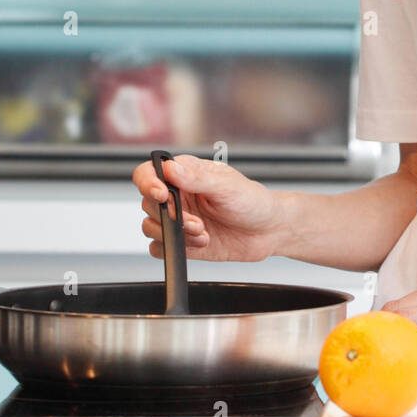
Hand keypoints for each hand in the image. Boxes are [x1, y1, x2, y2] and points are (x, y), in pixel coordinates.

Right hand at [133, 154, 287, 261]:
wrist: (269, 230)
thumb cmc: (253, 201)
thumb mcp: (227, 186)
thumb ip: (196, 178)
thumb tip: (169, 168)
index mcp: (185, 174)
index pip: (148, 173)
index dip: (147, 183)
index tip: (161, 194)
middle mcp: (178, 196)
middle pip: (147, 204)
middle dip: (169, 215)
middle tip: (196, 221)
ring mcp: (178, 220)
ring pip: (150, 227)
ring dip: (173, 233)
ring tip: (202, 232)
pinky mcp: (182, 242)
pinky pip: (159, 249)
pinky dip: (176, 249)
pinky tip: (201, 243)